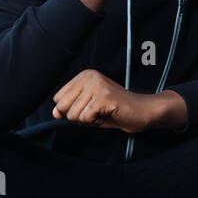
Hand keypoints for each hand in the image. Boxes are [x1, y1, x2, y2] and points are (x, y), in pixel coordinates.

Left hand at [52, 69, 185, 132]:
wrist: (142, 112)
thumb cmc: (115, 111)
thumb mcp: (88, 109)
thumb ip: (70, 109)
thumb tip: (55, 113)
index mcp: (84, 75)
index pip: (58, 98)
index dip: (72, 109)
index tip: (91, 107)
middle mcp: (89, 76)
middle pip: (63, 106)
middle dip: (78, 116)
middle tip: (97, 111)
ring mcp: (97, 85)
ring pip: (73, 114)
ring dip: (88, 120)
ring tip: (104, 113)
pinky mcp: (104, 96)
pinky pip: (85, 118)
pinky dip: (95, 122)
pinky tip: (107, 114)